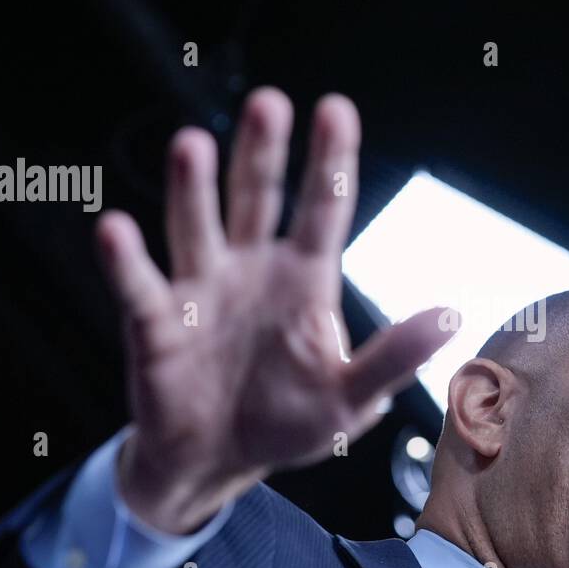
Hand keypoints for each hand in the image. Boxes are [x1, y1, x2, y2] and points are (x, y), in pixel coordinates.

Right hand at [94, 88, 456, 534]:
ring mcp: (200, 288)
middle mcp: (251, 268)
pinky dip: (125, 259)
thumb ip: (395, 356)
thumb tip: (452, 318)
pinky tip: (116, 230)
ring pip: (196, 225)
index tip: (336, 110)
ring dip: (193, 187)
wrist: (215, 463)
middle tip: (268, 104)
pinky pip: (138, 285)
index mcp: (304, 278)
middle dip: (261, 152)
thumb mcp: (350, 397)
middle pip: (257, 197)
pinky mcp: (155, 321)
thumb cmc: (287, 423)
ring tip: (191, 146)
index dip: (330, 161)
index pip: (322, 208)